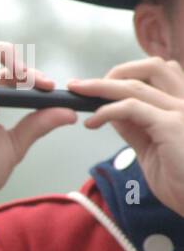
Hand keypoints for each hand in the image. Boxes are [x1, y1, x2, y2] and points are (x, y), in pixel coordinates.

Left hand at [69, 57, 183, 216]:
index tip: (97, 86)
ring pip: (137, 84)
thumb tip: (112, 113)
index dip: (126, 76)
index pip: (158, 76)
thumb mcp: (153, 150)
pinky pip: (131, 108)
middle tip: (83, 85)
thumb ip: (136, 129)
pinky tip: (92, 122)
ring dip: (101, 86)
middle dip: (115, 72)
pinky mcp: (172, 125)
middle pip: (152, 67)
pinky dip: (106, 111)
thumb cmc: (182, 182)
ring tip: (78, 94)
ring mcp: (182, 111)